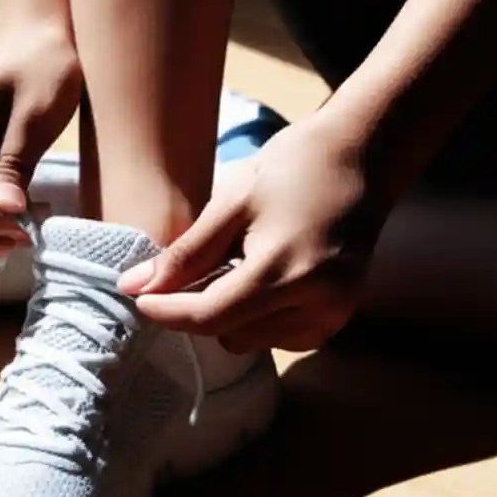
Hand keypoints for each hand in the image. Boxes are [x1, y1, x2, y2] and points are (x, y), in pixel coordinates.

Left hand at [118, 120, 386, 351]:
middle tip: (197, 267)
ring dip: (229, 315)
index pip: (210, 316)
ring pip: (250, 341)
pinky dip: (257, 318)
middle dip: (200, 308)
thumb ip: (185, 254)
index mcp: (286, 271)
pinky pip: (277, 338)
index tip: (136, 298)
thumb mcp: (232, 202)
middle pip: (228, 334)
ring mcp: (333, 316)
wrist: (364, 155)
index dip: (167, 311)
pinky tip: (261, 279)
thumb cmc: (294, 167)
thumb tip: (132, 288)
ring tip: (237, 265)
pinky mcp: (338, 319)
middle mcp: (317, 304)